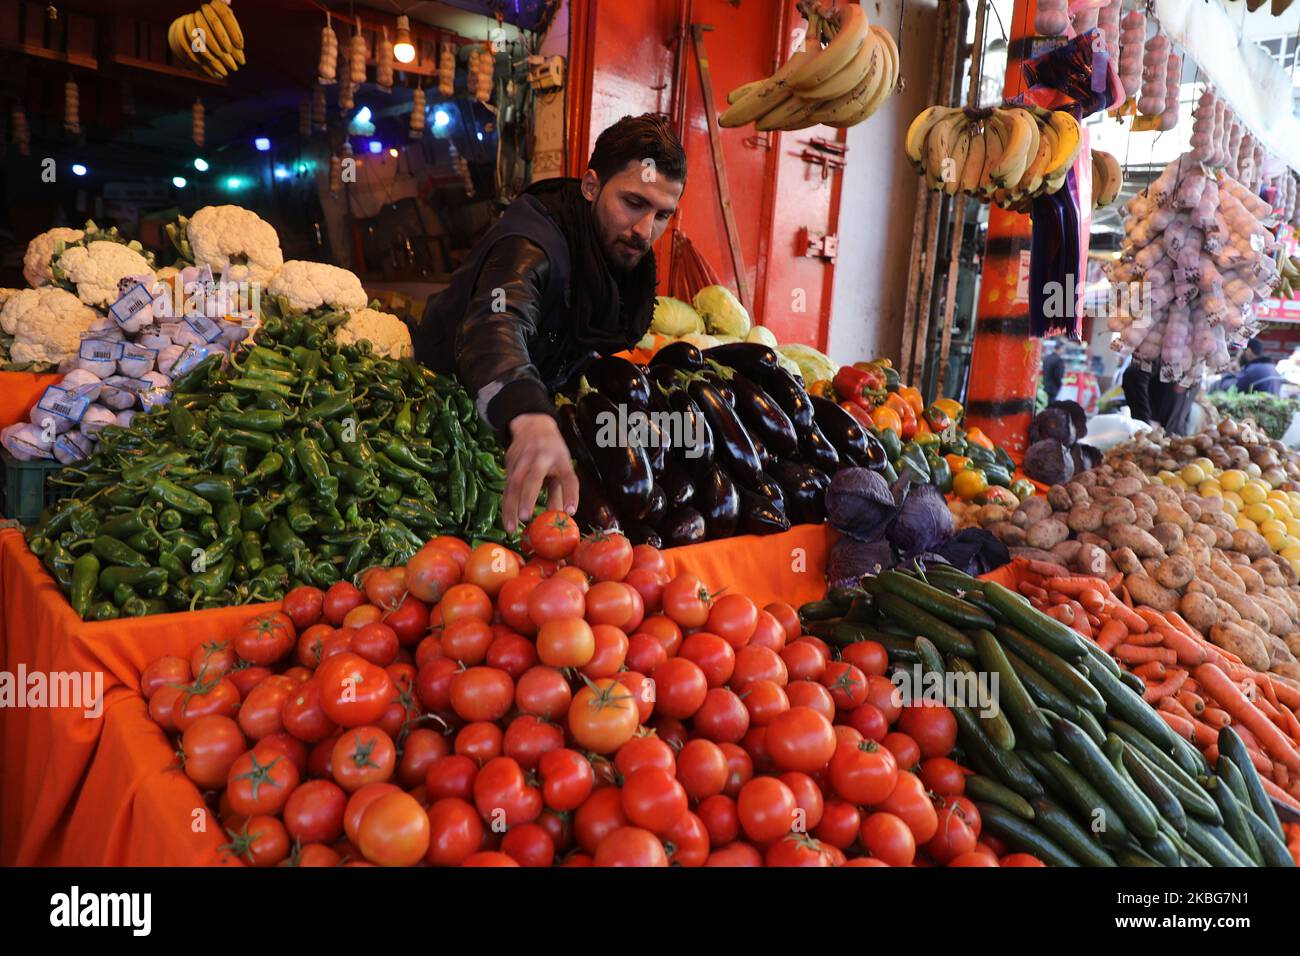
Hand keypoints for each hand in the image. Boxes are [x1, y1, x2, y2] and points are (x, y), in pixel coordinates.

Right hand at [502, 414, 579, 532]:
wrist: (533, 425)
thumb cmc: (552, 452)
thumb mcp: (562, 467)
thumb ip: (561, 492)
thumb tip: (562, 517)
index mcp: (560, 459)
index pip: (568, 477)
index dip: (570, 494)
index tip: (570, 511)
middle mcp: (541, 457)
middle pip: (533, 477)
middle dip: (528, 498)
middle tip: (525, 518)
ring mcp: (522, 458)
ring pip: (513, 483)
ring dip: (510, 506)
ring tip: (511, 528)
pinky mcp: (509, 462)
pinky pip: (507, 485)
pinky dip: (506, 503)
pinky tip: (507, 519)